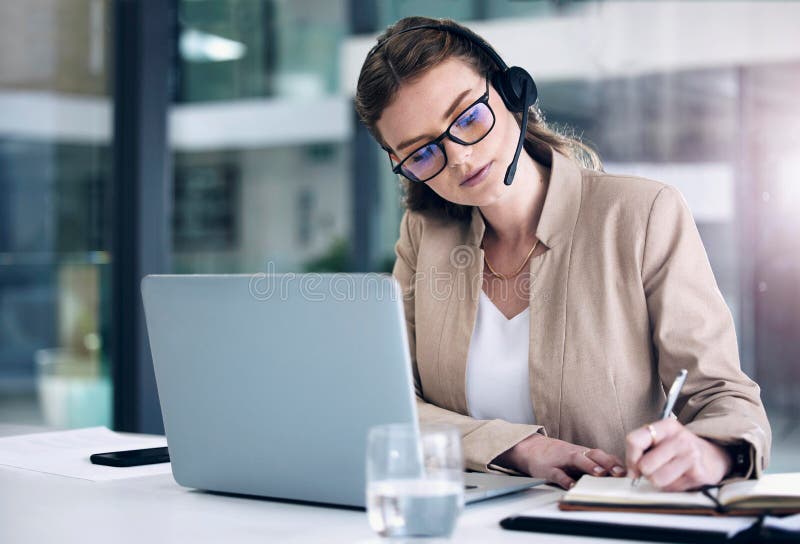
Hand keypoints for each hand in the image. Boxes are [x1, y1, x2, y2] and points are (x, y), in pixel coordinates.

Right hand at [494, 434, 626, 489]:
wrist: (530, 449)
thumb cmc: (557, 456)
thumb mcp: (577, 458)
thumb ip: (594, 465)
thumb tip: (617, 476)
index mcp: (584, 453)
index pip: (604, 455)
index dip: (617, 463)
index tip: (633, 471)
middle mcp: (575, 454)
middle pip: (595, 454)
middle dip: (608, 463)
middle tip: (620, 472)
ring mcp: (561, 460)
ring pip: (578, 459)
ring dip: (589, 466)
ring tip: (599, 473)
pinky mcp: (548, 468)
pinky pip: (557, 473)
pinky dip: (565, 479)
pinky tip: (571, 485)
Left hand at [625, 419, 732, 490]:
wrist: (714, 457)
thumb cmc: (679, 449)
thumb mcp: (662, 439)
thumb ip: (642, 448)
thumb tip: (631, 474)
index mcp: (667, 426)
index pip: (634, 441)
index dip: (630, 458)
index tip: (634, 467)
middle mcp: (680, 439)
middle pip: (644, 465)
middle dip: (646, 472)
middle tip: (656, 469)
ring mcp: (691, 456)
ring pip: (656, 479)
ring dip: (659, 481)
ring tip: (668, 473)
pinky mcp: (699, 474)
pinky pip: (672, 488)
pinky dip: (672, 487)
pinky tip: (681, 478)